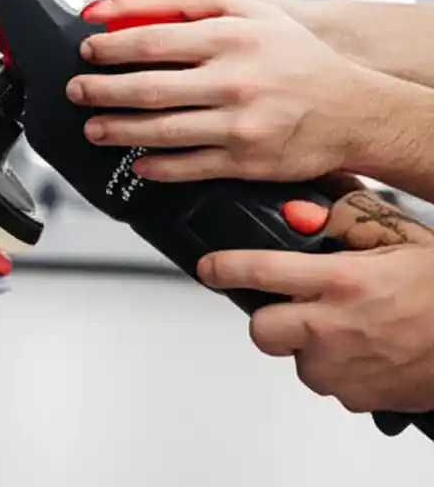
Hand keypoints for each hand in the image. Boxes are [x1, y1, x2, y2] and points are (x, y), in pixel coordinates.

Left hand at [66, 0, 388, 181]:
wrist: (352, 108)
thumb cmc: (293, 53)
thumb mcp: (251, 9)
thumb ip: (186, 1)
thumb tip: (118, 7)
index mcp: (234, 37)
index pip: (152, 41)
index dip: (110, 47)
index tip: (86, 50)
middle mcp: (235, 81)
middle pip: (147, 88)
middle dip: (100, 91)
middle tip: (76, 90)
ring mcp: (240, 124)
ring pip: (160, 130)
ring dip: (116, 131)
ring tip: (92, 127)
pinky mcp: (246, 160)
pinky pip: (187, 166)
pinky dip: (154, 166)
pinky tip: (135, 161)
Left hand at [199, 190, 433, 412]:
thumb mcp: (398, 238)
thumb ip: (344, 223)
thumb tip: (301, 210)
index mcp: (342, 280)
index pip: (259, 271)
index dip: (224, 268)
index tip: (209, 268)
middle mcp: (334, 326)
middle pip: (261, 329)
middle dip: (269, 318)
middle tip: (294, 307)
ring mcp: (343, 367)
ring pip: (296, 359)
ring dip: (311, 346)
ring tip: (350, 330)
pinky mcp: (357, 397)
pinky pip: (330, 384)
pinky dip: (340, 371)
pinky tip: (368, 352)